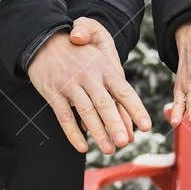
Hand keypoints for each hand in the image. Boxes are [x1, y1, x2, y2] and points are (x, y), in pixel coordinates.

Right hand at [28, 18, 150, 154]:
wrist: (44, 40)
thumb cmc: (79, 53)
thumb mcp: (100, 53)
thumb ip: (114, 80)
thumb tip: (123, 109)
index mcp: (104, 68)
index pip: (123, 91)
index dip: (135, 109)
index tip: (146, 126)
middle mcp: (88, 76)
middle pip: (104, 104)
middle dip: (115, 124)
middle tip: (125, 143)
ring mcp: (69, 85)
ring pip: (86, 112)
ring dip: (98, 132)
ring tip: (109, 150)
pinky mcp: (53, 93)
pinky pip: (64, 116)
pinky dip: (73, 133)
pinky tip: (82, 147)